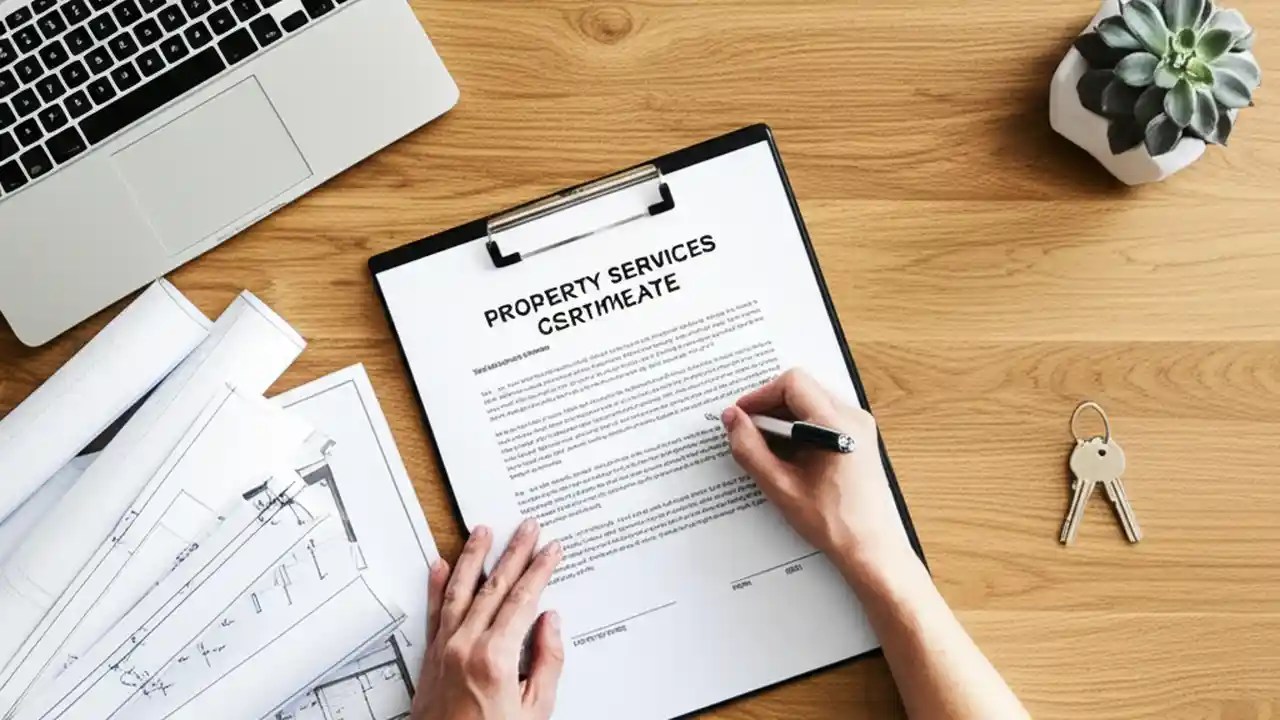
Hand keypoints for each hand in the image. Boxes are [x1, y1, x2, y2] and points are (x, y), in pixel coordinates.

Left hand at [412, 520, 564, 719]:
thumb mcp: (535, 710)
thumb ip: (547, 662)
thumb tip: (550, 623)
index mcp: (495, 658)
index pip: (522, 600)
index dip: (539, 570)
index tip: (551, 549)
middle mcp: (465, 646)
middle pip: (493, 587)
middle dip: (513, 552)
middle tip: (526, 526)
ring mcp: (444, 649)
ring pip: (459, 590)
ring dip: (473, 557)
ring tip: (482, 531)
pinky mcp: (430, 658)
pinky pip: (433, 612)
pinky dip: (436, 585)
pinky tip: (438, 565)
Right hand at [721, 369, 914, 581]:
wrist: (871, 548)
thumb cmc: (834, 522)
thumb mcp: (781, 486)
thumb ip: (750, 448)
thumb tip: (732, 419)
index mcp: (838, 425)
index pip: (793, 383)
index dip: (760, 395)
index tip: (741, 416)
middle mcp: (853, 418)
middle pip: (802, 389)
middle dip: (769, 407)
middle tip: (747, 432)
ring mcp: (859, 428)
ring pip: (810, 402)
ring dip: (783, 419)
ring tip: (766, 449)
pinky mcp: (858, 439)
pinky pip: (822, 418)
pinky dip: (799, 428)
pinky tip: (787, 457)